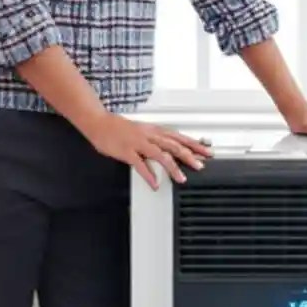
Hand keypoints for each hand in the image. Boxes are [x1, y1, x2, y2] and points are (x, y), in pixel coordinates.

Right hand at [77, 112, 211, 189]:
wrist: (99, 122)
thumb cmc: (119, 127)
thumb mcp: (143, 130)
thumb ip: (157, 140)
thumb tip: (171, 148)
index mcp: (154, 130)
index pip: (179, 137)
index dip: (194, 144)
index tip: (207, 151)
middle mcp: (149, 135)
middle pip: (174, 145)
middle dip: (189, 155)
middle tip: (201, 165)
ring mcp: (138, 143)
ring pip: (160, 154)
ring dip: (172, 167)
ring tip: (181, 178)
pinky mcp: (127, 152)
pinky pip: (140, 164)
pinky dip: (149, 175)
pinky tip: (155, 183)